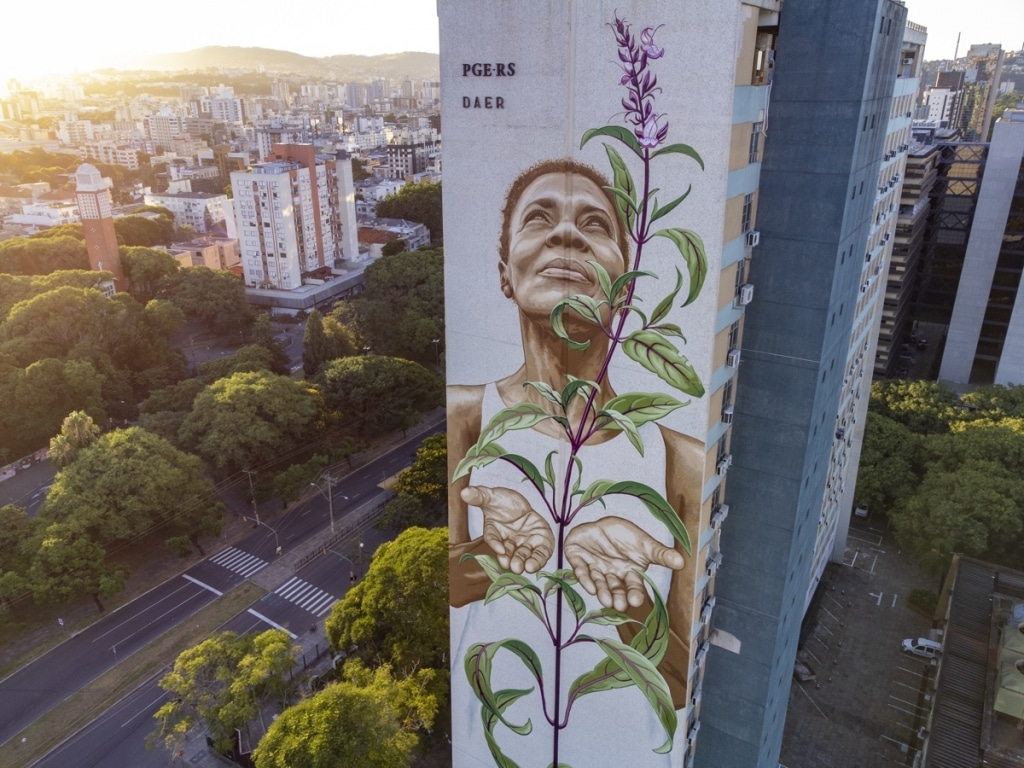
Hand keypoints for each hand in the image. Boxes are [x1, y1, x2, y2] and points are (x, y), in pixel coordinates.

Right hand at [462, 485, 554, 573]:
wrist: (522, 504)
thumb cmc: (503, 502)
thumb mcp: (492, 496)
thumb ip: (480, 495)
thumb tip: (465, 493)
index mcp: (494, 532)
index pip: (493, 538)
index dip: (495, 544)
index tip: (500, 550)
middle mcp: (508, 542)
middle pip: (508, 553)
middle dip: (511, 560)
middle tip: (514, 567)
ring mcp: (523, 543)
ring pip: (524, 556)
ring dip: (525, 562)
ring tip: (527, 567)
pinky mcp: (539, 542)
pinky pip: (540, 552)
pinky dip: (539, 558)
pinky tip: (536, 563)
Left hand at [565, 517, 684, 610]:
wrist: (601, 523)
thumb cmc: (625, 536)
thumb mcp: (645, 544)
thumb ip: (661, 554)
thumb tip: (682, 562)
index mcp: (628, 573)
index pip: (633, 586)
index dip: (634, 594)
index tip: (636, 600)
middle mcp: (611, 575)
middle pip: (615, 589)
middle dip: (617, 597)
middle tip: (619, 605)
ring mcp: (595, 568)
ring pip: (598, 583)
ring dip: (601, 592)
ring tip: (606, 599)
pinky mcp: (578, 560)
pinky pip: (580, 570)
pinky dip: (584, 577)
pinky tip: (588, 584)